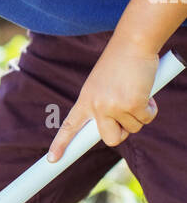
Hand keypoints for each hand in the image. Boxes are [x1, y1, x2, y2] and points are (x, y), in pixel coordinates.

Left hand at [48, 43, 158, 160]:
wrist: (133, 42)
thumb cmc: (121, 60)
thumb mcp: (103, 83)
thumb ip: (104, 104)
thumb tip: (118, 126)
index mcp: (86, 99)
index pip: (70, 126)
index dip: (61, 144)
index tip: (52, 159)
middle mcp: (97, 105)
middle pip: (110, 139)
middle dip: (123, 132)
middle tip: (129, 113)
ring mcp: (114, 106)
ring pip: (133, 128)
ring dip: (140, 113)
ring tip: (137, 90)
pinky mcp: (133, 104)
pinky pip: (147, 118)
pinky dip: (151, 108)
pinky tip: (147, 90)